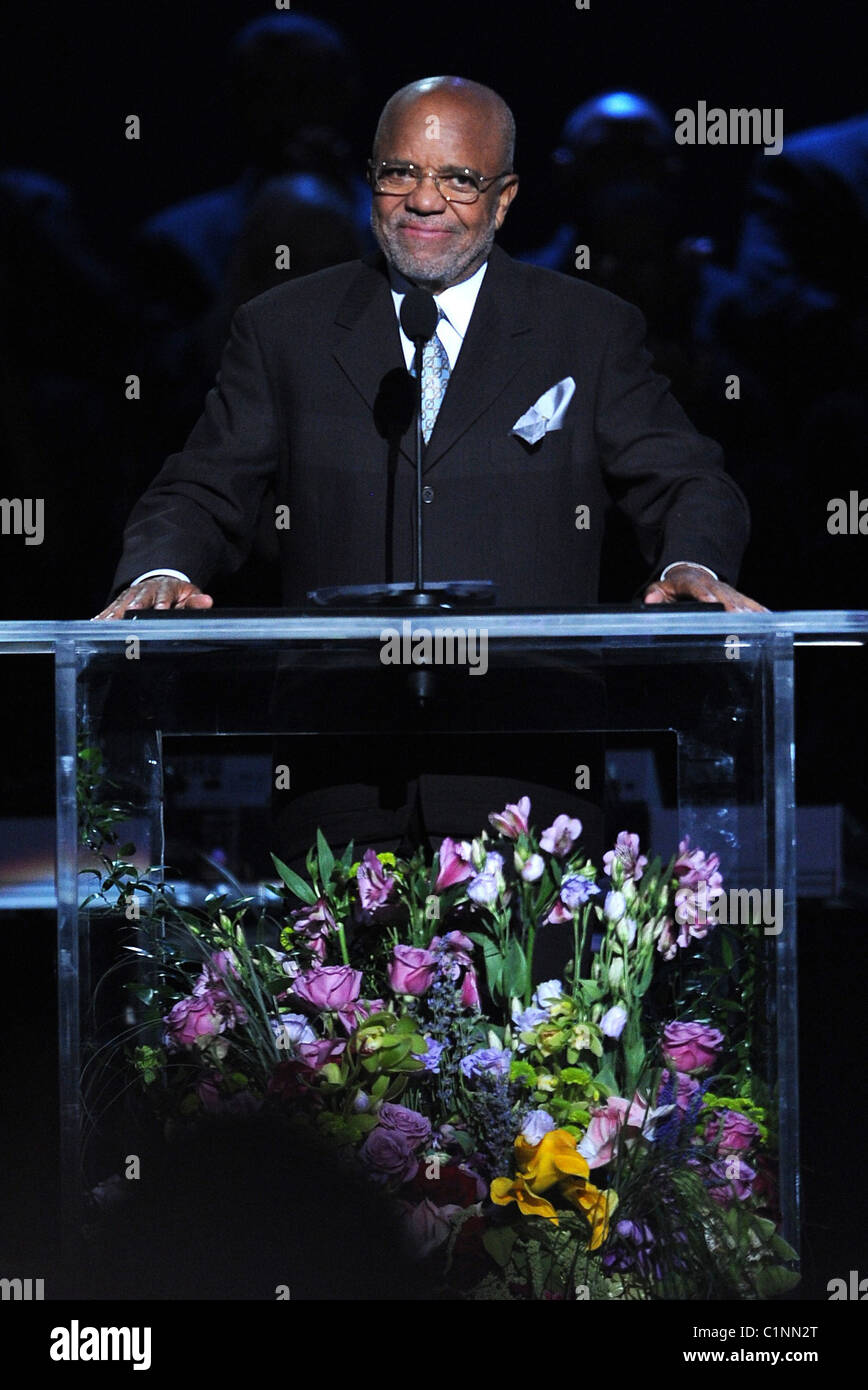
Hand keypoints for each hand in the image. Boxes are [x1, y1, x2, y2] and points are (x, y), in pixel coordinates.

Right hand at [93, 576, 213, 619]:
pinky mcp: (119, 602)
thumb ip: (195, 602)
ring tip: (107, 625)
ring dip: (114, 615)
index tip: (161, 610)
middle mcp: (144, 591)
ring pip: (120, 605)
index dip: (162, 603)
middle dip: (132, 608)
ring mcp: (129, 596)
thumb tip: (207, 601)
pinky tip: (95, 626)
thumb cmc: (176, 594)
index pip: (163, 597)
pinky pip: (109, 610)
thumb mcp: (188, 596)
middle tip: (128, 619)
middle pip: (137, 600)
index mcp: (164, 588)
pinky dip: (102, 617)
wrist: (160, 582)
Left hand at [642, 564, 766, 612]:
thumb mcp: (661, 588)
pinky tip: (768, 621)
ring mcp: (727, 591)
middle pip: (723, 595)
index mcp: (691, 582)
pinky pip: (750, 604)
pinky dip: (760, 612)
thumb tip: (649, 600)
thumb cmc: (676, 587)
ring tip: (755, 622)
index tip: (710, 600)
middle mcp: (712, 585)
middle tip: (737, 616)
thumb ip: (655, 594)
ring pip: (739, 600)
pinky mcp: (738, 598)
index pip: (697, 587)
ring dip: (747, 610)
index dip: (704, 593)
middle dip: (731, 605)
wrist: (693, 574)